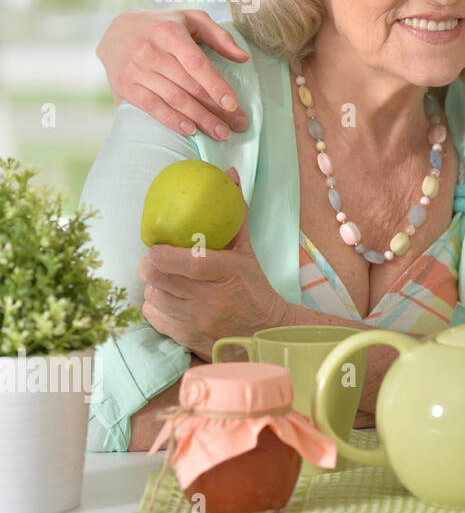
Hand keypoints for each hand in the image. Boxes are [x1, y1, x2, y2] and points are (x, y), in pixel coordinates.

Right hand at [97, 8, 249, 140]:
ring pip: (173, 100)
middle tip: (238, 125)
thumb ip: (219, 36)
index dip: (215, 85)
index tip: (232, 104)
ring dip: (200, 119)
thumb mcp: (192, 19)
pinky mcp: (125, 86)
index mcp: (169, 32)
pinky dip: (172, 120)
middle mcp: (149, 51)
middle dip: (216, 109)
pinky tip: (191, 131)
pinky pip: (152, 107)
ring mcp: (135, 70)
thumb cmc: (163, 25)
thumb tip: (243, 58)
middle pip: (188, 86)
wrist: (115, 30)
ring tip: (222, 133)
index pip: (196, 63)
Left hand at [136, 168, 285, 357]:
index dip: (160, 253)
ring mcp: (197, 321)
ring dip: (153, 286)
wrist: (265, 332)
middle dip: (150, 266)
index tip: (156, 246)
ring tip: (164, 280)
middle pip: (158, 279)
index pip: (185, 262)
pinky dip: (156, 306)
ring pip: (153, 297)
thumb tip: (228, 175)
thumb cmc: (253, 287)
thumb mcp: (247, 251)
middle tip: (155, 259)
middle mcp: (210, 299)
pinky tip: (168, 300)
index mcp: (226, 272)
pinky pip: (154, 318)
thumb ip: (234, 214)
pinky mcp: (187, 338)